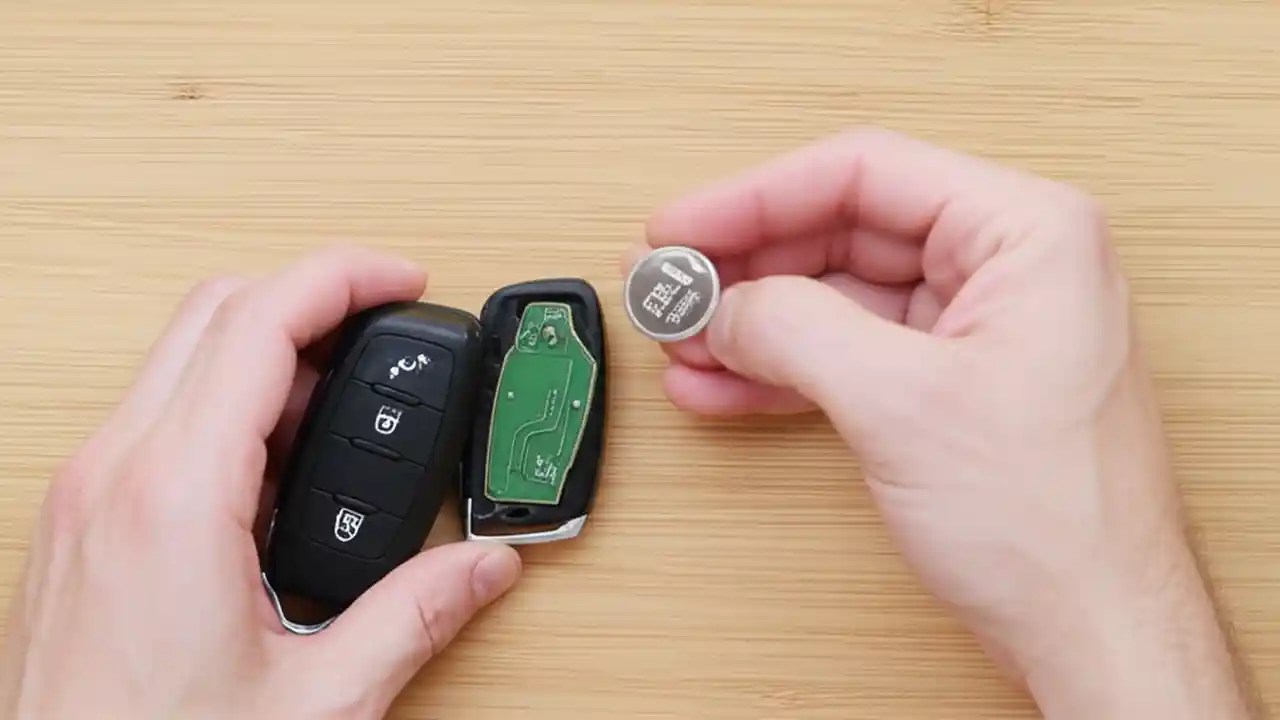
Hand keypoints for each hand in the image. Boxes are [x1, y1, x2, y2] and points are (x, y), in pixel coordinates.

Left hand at [0, 248, 521, 718]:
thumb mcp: (317, 700)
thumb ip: (414, 617)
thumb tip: (481, 565)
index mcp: (175, 496)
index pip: (259, 321)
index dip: (343, 278)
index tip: (401, 279)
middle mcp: (113, 474)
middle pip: (213, 312)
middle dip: (310, 295)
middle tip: (383, 319)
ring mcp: (86, 492)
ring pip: (180, 357)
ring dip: (268, 351)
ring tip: (346, 404)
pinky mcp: (80, 520)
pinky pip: (156, 414)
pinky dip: (227, 403)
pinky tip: (281, 466)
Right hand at [633, 129, 1254, 717]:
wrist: (1094, 634)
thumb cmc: (1056, 526)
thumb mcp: (901, 405)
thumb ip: (796, 331)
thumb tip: (721, 301)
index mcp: (1026, 234)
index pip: (864, 175)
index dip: (754, 198)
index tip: (681, 229)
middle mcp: (1007, 269)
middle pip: (842, 232)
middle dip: (747, 265)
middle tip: (668, 285)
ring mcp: (979, 330)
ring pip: (836, 297)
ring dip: (753, 321)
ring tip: (682, 340)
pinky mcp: (952, 388)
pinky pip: (848, 354)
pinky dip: (781, 368)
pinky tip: (720, 384)